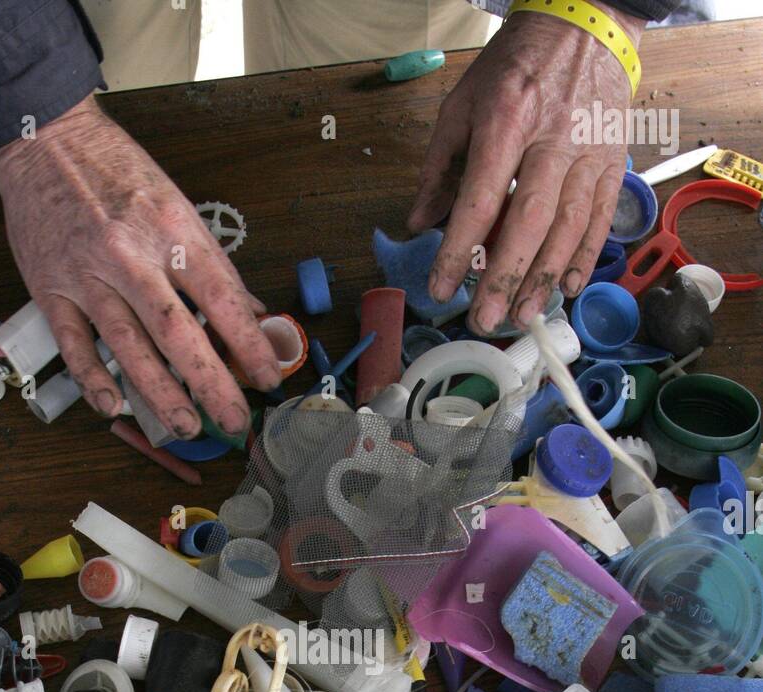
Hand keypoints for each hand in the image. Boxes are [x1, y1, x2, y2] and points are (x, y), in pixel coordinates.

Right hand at [0, 96, 281, 437]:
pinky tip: (113, 406)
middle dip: (211, 383)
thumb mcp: (178, 206)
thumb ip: (213, 264)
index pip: (222, 299)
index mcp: (172, 231)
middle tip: (234, 420)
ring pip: (129, 344)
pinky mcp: (51, 289)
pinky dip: (93, 378)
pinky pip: (73, 344)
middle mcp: (131, 255)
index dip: (249, 344)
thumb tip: (251, 312)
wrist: (44, 140)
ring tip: (186, 425)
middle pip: (178, 332)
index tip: (269, 378)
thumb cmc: (116, 174)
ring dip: (160, 392)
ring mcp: (88, 275)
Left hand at [408, 5, 645, 333]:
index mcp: (506, 120)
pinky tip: (566, 289)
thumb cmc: (516, 67)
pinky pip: (601, 218)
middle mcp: (551, 139)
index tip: (441, 287)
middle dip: (505, 276)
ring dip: (544, 278)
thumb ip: (440, 166)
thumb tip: (422, 223)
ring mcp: (588, 153)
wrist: (583, 24)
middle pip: (530, 220)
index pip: (480, 198)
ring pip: (568, 227)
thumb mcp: (463, 103)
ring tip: (520, 316)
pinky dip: (585, 258)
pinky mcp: (612, 162)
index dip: (458, 249)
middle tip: (485, 319)